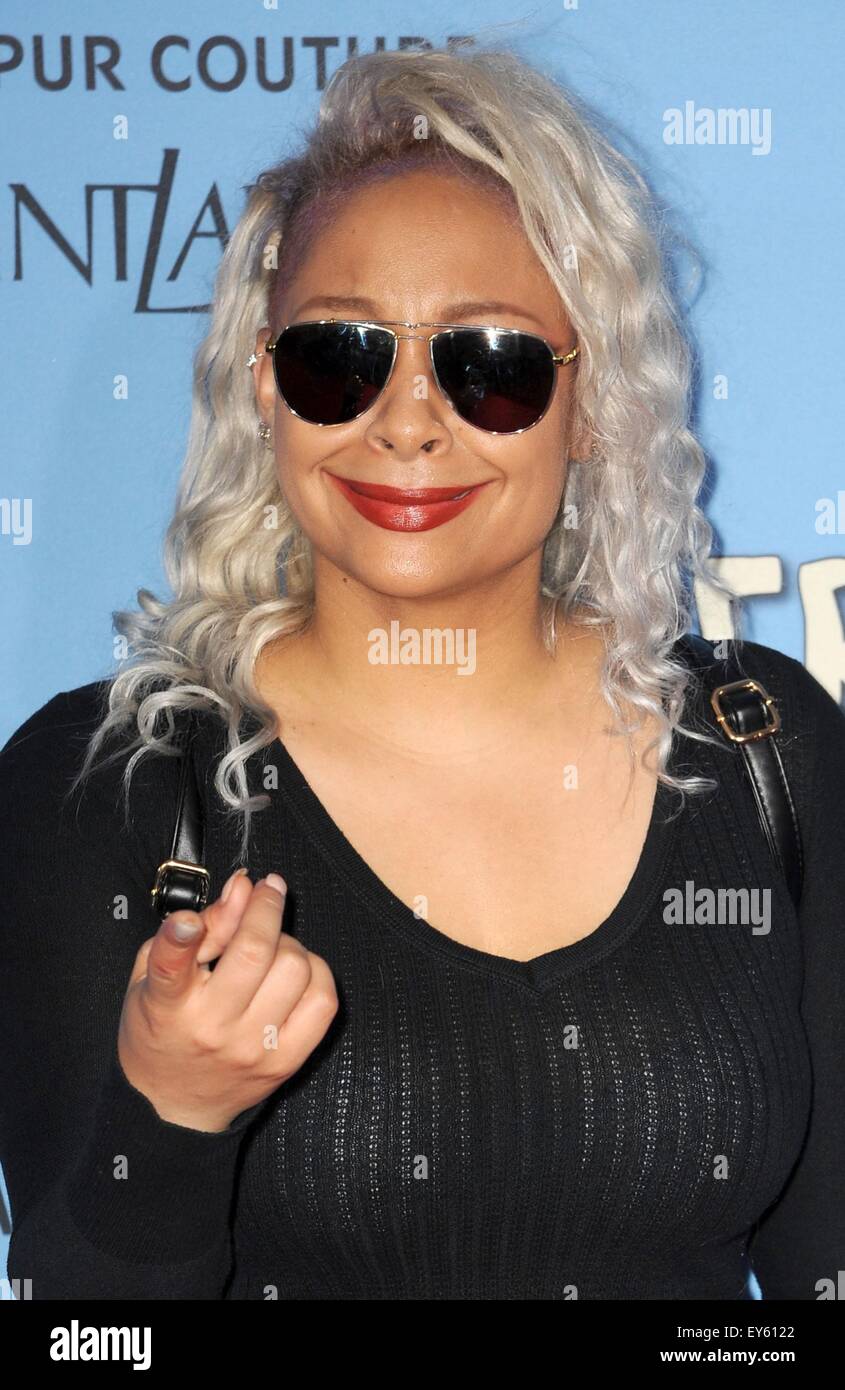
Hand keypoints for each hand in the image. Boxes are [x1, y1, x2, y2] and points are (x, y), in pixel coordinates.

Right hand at [117, 871, 337, 1130]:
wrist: (173, 1107)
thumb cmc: (161, 1030)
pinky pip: (323, 1001)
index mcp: (167, 1005)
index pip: (171, 968)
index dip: (181, 937)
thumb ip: (195, 929)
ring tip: (271, 949)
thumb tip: (242, 887)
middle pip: (254, 952)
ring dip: (288, 943)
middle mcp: (212, 1027)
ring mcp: (254, 1047)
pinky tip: (295, 972)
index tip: (188, 920)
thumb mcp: (150, 978)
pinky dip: (316, 973)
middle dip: (266, 907)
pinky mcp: (286, 1061)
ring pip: (295, 969)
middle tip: (266, 894)